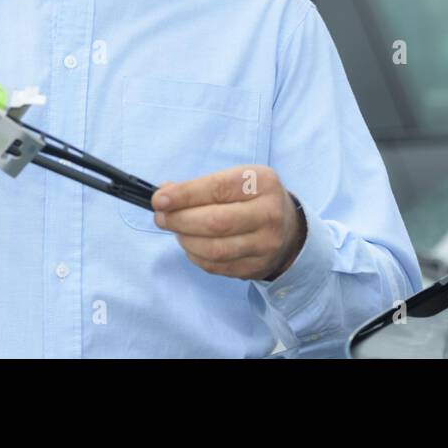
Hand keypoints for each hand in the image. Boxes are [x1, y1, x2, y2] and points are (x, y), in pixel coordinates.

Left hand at [152, 165, 305, 281]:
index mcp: (263, 182)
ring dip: (185, 240)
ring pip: (214, 249)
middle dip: (179, 220)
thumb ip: (200, 185)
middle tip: (161, 217)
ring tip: (176, 230)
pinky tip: (191, 245)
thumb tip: (163, 194)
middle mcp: (269, 214)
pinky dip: (196, 256)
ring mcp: (265, 244)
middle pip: (215, 222)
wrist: (288, 228)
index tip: (159, 200)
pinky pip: (217, 266)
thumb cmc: (252, 198)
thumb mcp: (235, 179)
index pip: (218, 188)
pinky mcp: (257, 267)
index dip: (185, 195)